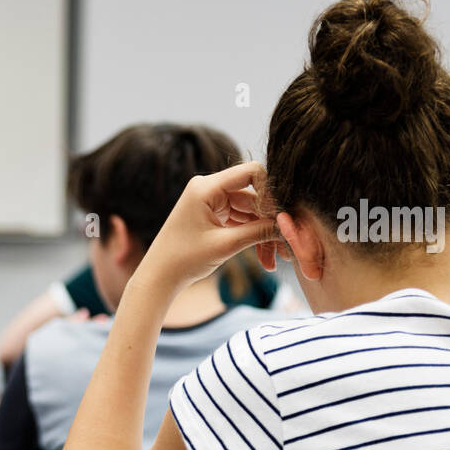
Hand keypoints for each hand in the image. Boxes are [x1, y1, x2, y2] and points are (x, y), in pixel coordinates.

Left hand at [140, 161, 282, 290]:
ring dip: (264, 234)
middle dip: (270, 222)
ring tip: (276, 260)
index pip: (251, 172)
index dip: (271, 191)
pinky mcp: (214, 216)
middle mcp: (209, 189)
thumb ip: (259, 231)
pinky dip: (253, 237)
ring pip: (251, 212)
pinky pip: (242, 221)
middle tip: (287, 246)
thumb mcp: (225, 245)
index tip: (282, 216)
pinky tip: (266, 258)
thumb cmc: (184, 259)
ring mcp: (212, 202)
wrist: (159, 277)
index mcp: (206, 187)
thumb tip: (289, 225)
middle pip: (254, 196)